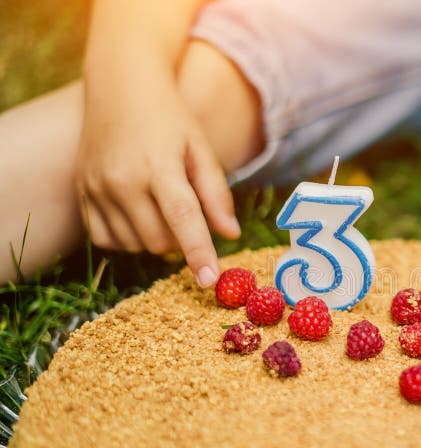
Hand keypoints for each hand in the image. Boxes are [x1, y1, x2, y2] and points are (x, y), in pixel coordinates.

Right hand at [76, 73, 240, 286]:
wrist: (121, 86)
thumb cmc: (170, 118)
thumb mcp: (201, 148)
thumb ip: (216, 194)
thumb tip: (232, 236)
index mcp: (158, 166)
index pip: (182, 220)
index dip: (198, 254)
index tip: (210, 281)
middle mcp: (122, 180)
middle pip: (159, 241)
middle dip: (181, 243)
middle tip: (190, 219)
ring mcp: (97, 188)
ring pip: (134, 245)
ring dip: (156, 240)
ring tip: (163, 208)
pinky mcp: (83, 193)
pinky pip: (107, 239)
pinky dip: (128, 239)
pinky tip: (139, 215)